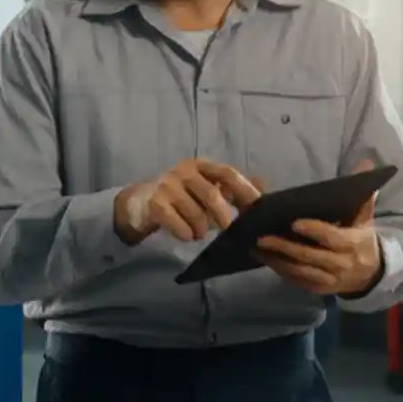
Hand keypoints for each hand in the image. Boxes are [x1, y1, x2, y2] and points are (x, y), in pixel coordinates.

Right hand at [113, 158, 262, 244]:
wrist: (139, 203)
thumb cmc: (180, 196)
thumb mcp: (204, 187)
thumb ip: (230, 188)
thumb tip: (263, 185)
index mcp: (200, 165)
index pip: (227, 173)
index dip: (244, 189)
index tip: (257, 206)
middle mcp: (184, 171)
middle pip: (212, 194)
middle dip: (223, 215)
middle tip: (227, 229)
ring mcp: (167, 185)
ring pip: (195, 213)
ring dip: (201, 229)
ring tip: (198, 233)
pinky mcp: (155, 204)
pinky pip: (179, 225)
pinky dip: (186, 234)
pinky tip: (185, 235)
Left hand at [253, 159, 381, 295]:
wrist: (370, 274)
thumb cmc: (360, 238)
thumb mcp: (363, 217)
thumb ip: (361, 193)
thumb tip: (366, 163)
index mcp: (352, 244)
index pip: (331, 238)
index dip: (314, 231)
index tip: (294, 223)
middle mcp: (340, 264)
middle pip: (309, 256)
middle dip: (285, 247)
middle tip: (261, 236)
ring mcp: (328, 279)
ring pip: (299, 270)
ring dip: (277, 259)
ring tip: (255, 245)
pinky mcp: (317, 289)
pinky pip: (296, 280)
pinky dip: (279, 269)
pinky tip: (264, 257)